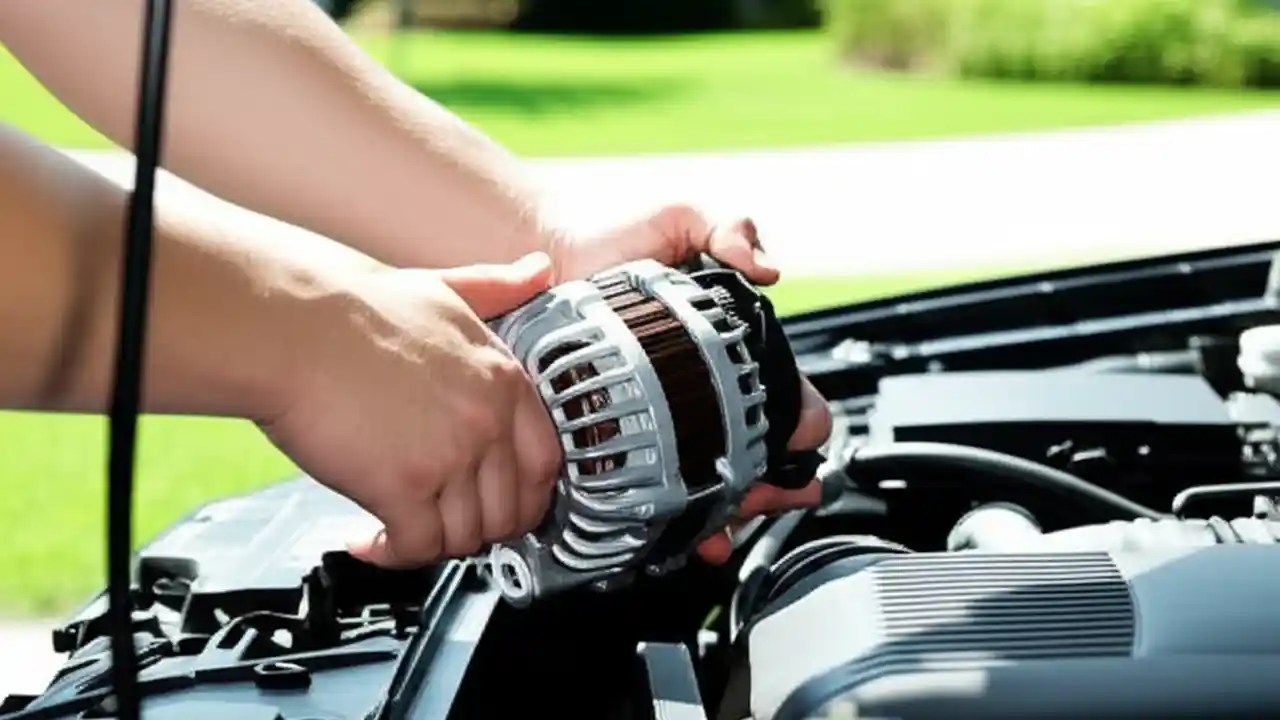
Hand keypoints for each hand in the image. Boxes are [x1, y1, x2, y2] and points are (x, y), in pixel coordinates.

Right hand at [258, 252, 563, 567]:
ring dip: (432, 545)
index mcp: (504, 378)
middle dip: (477, 531)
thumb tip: (538, 269)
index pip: (545, 464)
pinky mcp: (403, 485)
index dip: (525, 498)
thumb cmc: (353, 308)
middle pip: (508, 511)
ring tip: (399, 532)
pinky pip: (418, 548)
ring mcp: (450, 455)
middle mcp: (487, 420)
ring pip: (465, 537)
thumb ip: (497, 288)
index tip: (502, 508)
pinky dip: (395, 555)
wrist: (290, 323)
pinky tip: (370, 540)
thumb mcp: (445, 288)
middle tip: (443, 528)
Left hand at [550, 202, 830, 563]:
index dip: (798, 423)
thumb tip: (766, 268)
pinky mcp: (614, 434)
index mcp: (720, 348)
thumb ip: (730, 228)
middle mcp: (695, 387)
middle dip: (772, 482)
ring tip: (733, 524)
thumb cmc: (612, 238)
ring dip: (731, 507)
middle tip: (778, 496)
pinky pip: (653, 484)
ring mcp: (657, 415)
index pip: (777, 397)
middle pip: (750, 450)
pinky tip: (690, 534)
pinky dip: (677, 516)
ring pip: (709, 477)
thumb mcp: (680, 219)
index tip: (801, 440)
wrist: (544, 255)